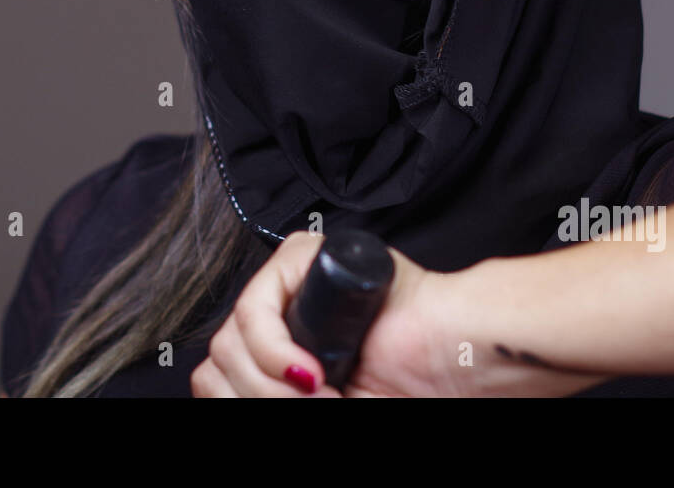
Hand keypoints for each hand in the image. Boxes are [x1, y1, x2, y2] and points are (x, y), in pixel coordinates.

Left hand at [190, 230, 461, 396]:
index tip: (288, 415)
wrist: (457, 364)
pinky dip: (274, 353)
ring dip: (270, 387)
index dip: (239, 402)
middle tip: (317, 405)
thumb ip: (272, 403)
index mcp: (279, 359)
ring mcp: (287, 288)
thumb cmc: (407, 388)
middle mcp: (278, 324)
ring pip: (229, 345)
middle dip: (257, 400)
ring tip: (325, 393)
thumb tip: (226, 398)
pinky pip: (253, 311)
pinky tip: (313, 372)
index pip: (217, 381)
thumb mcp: (323, 411)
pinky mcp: (302, 257)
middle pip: (217, 368)